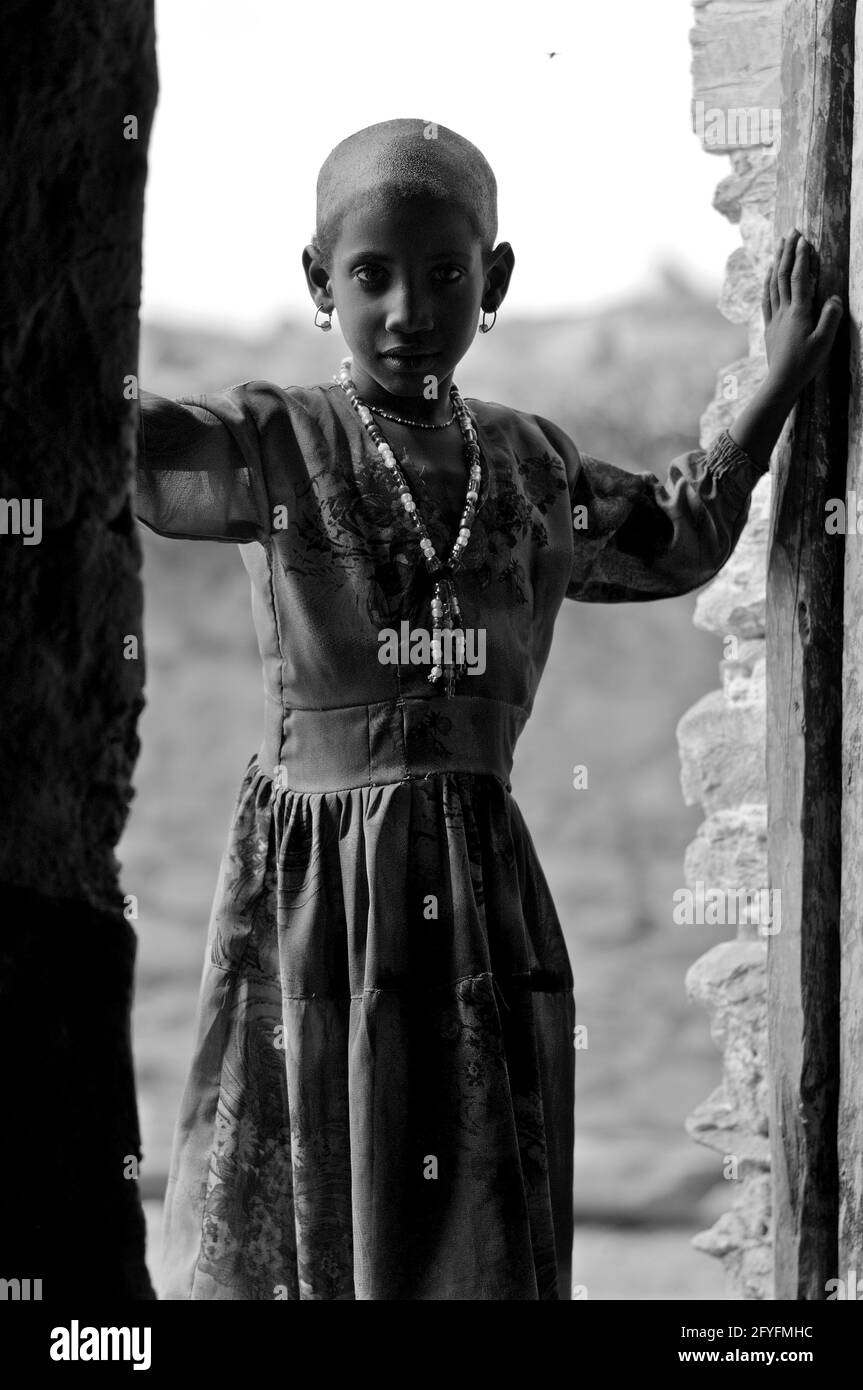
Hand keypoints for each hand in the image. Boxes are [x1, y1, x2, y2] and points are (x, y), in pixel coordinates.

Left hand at [762, 229, 842, 398]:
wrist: (782, 382)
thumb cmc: (805, 364)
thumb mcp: (824, 342)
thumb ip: (830, 318)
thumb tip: (835, 297)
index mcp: (799, 312)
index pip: (799, 278)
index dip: (801, 257)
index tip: (804, 238)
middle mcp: (784, 311)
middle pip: (782, 276)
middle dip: (787, 252)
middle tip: (792, 232)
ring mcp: (774, 318)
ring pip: (772, 284)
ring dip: (776, 262)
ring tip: (780, 246)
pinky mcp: (769, 327)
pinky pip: (766, 299)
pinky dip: (767, 283)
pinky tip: (768, 275)